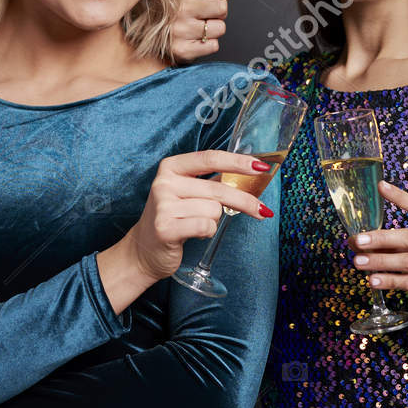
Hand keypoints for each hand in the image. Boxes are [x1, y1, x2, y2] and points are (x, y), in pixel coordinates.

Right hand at [121, 149, 273, 280]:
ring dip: (214, 221)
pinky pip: (205, 226)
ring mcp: (163, 205)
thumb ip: (211, 182)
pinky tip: (195, 234)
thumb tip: (249, 177)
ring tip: (198, 224)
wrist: (144, 249)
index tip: (261, 167)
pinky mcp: (165, 228)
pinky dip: (207, 232)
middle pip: (218, 189)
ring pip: (214, 210)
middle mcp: (164, 182)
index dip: (238, 162)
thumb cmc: (172, 218)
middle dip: (244, 201)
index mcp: (171, 167)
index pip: (211, 158)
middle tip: (262, 210)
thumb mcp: (187, 192)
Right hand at [167, 0, 232, 62]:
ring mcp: (179, 29)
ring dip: (213, 30)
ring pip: (220, 28)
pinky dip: (208, 44)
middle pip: (222, 6)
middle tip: (206, 15)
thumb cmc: (178, 11)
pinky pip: (213, 46)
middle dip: (219, 13)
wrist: (152, 37)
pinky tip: (195, 39)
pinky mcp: (181, 49)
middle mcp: (179, 7)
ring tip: (198, 27)